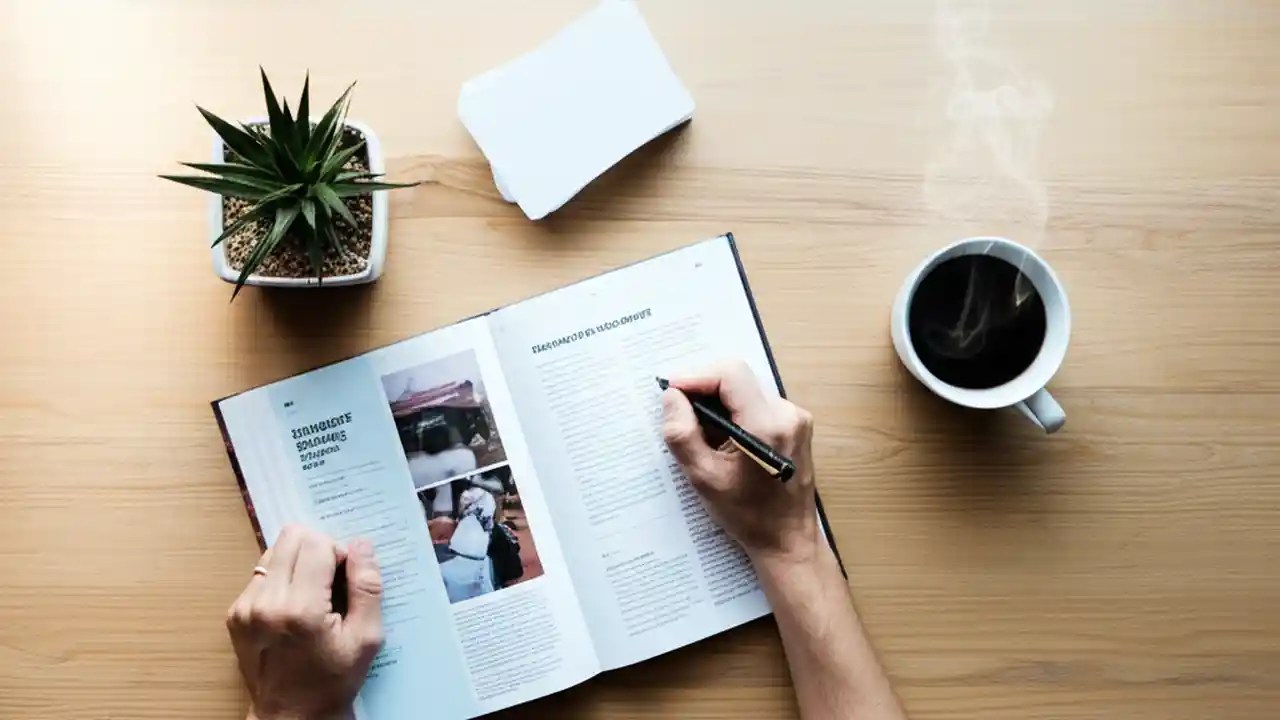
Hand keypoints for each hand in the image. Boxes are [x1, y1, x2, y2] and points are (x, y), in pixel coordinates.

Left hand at [226, 525, 384, 719]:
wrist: (290, 717)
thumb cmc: (332, 681)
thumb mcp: (366, 638)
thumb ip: (367, 587)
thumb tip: (361, 544)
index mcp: (301, 610)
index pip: (318, 543)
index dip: (339, 552)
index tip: (347, 580)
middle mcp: (266, 603)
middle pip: (292, 537)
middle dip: (317, 551)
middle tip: (330, 583)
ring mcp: (245, 607)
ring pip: (275, 551)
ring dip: (297, 564)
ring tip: (311, 597)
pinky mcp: (235, 613)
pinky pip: (262, 573)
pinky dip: (282, 580)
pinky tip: (292, 609)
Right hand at [661, 361, 820, 568]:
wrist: (788, 539)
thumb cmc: (747, 515)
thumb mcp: (704, 478)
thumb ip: (682, 434)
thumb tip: (672, 397)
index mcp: (767, 426)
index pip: (730, 374)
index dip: (696, 376)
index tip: (671, 392)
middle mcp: (788, 413)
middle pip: (737, 378)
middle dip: (704, 389)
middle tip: (680, 413)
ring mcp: (796, 417)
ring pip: (745, 389)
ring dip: (718, 402)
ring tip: (701, 432)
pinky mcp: (796, 423)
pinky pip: (757, 402)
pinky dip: (734, 411)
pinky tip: (723, 439)